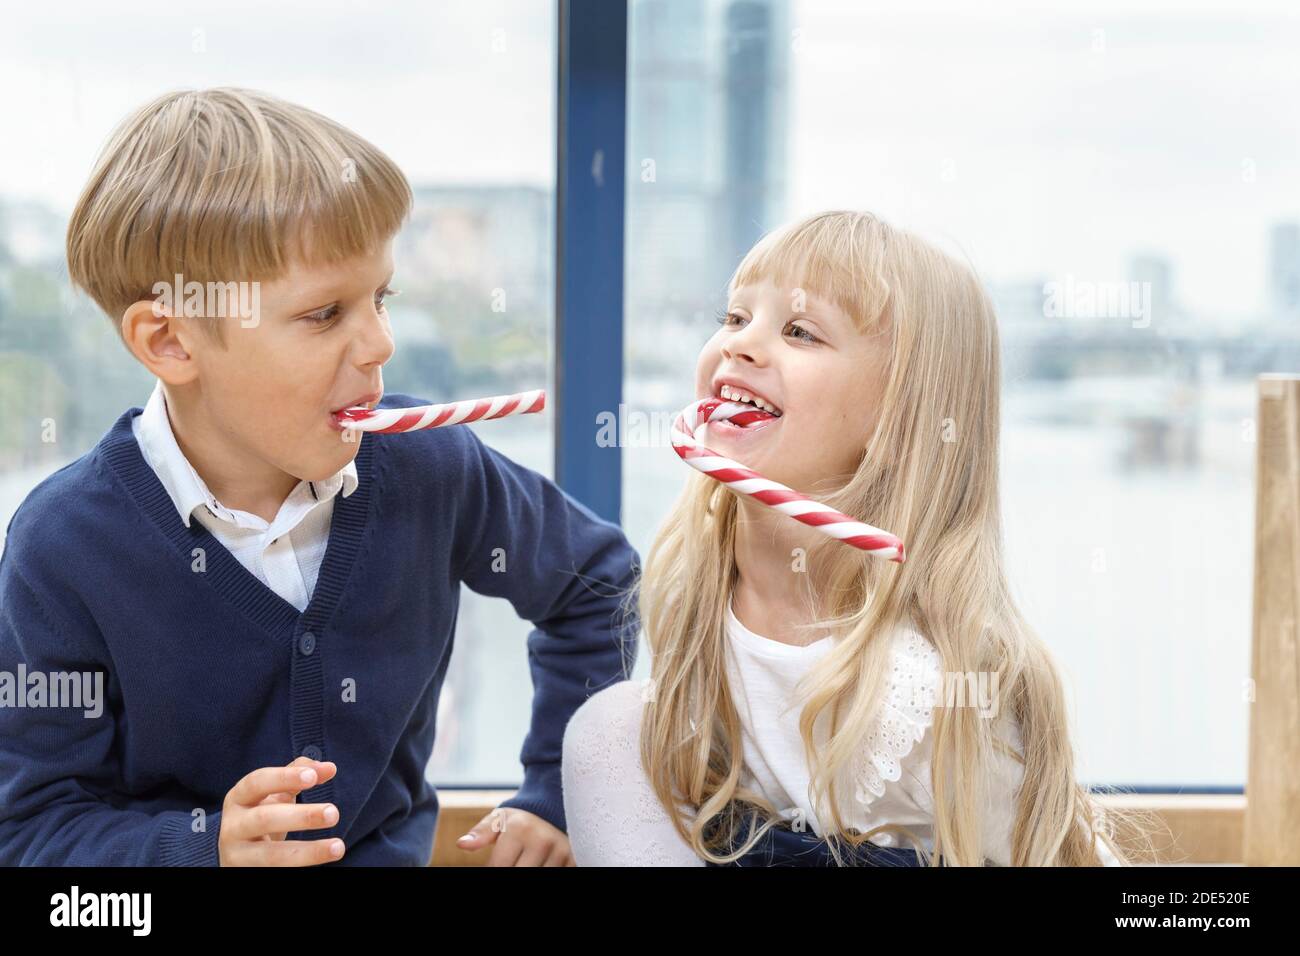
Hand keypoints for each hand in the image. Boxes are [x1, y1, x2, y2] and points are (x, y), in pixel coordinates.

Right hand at [218, 756, 342, 865]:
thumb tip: (330, 768)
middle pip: (265, 819)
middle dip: (302, 816)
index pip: (257, 782)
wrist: (236, 853)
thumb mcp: (274, 793)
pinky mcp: (246, 874)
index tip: (313, 777)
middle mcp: (233, 826)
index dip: (284, 778)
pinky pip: (275, 872)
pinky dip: (299, 869)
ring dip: (308, 852)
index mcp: (238, 798)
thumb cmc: (260, 813)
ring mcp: (238, 855)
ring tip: (338, 847)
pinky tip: (323, 864)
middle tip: (334, 813)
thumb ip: (299, 775)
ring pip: (271, 855)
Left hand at [456, 807, 574, 865]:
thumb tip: (462, 844)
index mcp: (520, 829)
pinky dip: (545, 872)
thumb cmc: (518, 822)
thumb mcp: (498, 820)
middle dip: (512, 871)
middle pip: (519, 875)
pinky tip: (540, 864)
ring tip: (526, 861)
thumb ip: (480, 833)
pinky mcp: (573, 860)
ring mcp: (560, 851)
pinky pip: (556, 876)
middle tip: (513, 861)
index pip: (499, 868)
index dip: (493, 870)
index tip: (498, 863)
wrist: (553, 814)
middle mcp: (542, 839)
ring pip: (538, 878)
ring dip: (530, 874)